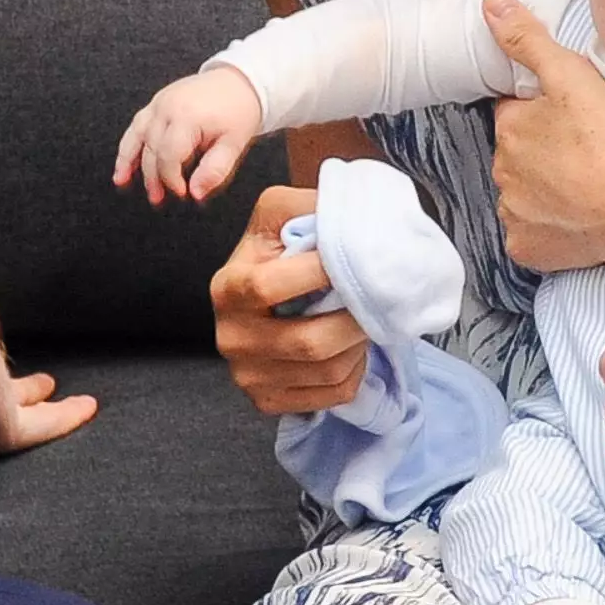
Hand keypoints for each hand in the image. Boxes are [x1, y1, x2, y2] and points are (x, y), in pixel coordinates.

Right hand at [115, 66, 266, 204]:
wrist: (239, 81)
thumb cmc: (238, 111)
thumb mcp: (234, 144)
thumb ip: (214, 170)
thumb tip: (196, 193)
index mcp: (187, 117)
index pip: (169, 156)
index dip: (172, 179)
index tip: (182, 193)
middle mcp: (168, 108)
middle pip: (152, 149)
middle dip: (153, 178)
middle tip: (158, 199)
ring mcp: (159, 102)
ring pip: (137, 136)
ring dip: (128, 162)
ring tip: (122, 182)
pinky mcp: (157, 101)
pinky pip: (137, 125)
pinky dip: (127, 145)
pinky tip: (123, 163)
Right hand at [210, 185, 368, 416]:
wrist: (264, 295)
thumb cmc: (277, 250)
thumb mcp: (278, 213)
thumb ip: (306, 204)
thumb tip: (350, 212)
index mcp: (228, 288)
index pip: (269, 287)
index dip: (318, 274)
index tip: (354, 260)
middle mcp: (231, 337)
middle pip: (308, 341)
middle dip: (354, 319)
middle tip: (376, 299)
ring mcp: (248, 374)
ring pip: (327, 369)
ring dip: (358, 344)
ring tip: (363, 319)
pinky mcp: (268, 400)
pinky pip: (332, 393)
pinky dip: (355, 370)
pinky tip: (350, 347)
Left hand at [482, 0, 604, 277]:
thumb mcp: (570, 74)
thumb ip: (527, 38)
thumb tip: (490, 2)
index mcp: (509, 128)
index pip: (515, 114)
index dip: (541, 113)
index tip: (569, 119)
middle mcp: (502, 172)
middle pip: (519, 156)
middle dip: (541, 152)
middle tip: (584, 152)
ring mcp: (513, 214)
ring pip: (524, 195)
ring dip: (545, 190)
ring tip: (585, 185)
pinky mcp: (527, 248)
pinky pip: (531, 235)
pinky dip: (549, 228)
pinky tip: (576, 219)